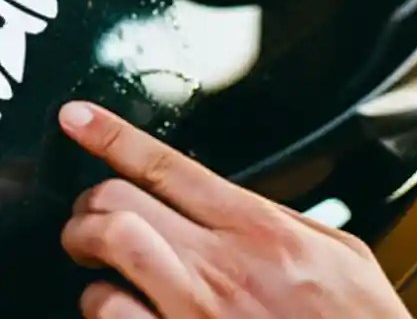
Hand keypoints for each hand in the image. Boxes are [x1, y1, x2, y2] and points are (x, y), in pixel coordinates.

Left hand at [57, 101, 410, 318]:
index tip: (75, 118)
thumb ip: (280, 218)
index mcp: (258, 231)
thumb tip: (232, 196)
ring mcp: (192, 313)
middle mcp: (219, 268)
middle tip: (89, 215)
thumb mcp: (341, 258)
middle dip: (89, 204)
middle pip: (116, 202)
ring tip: (94, 259)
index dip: (109, 133)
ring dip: (87, 253)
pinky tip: (115, 307)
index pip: (164, 164)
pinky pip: (110, 315)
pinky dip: (101, 307)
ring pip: (104, 252)